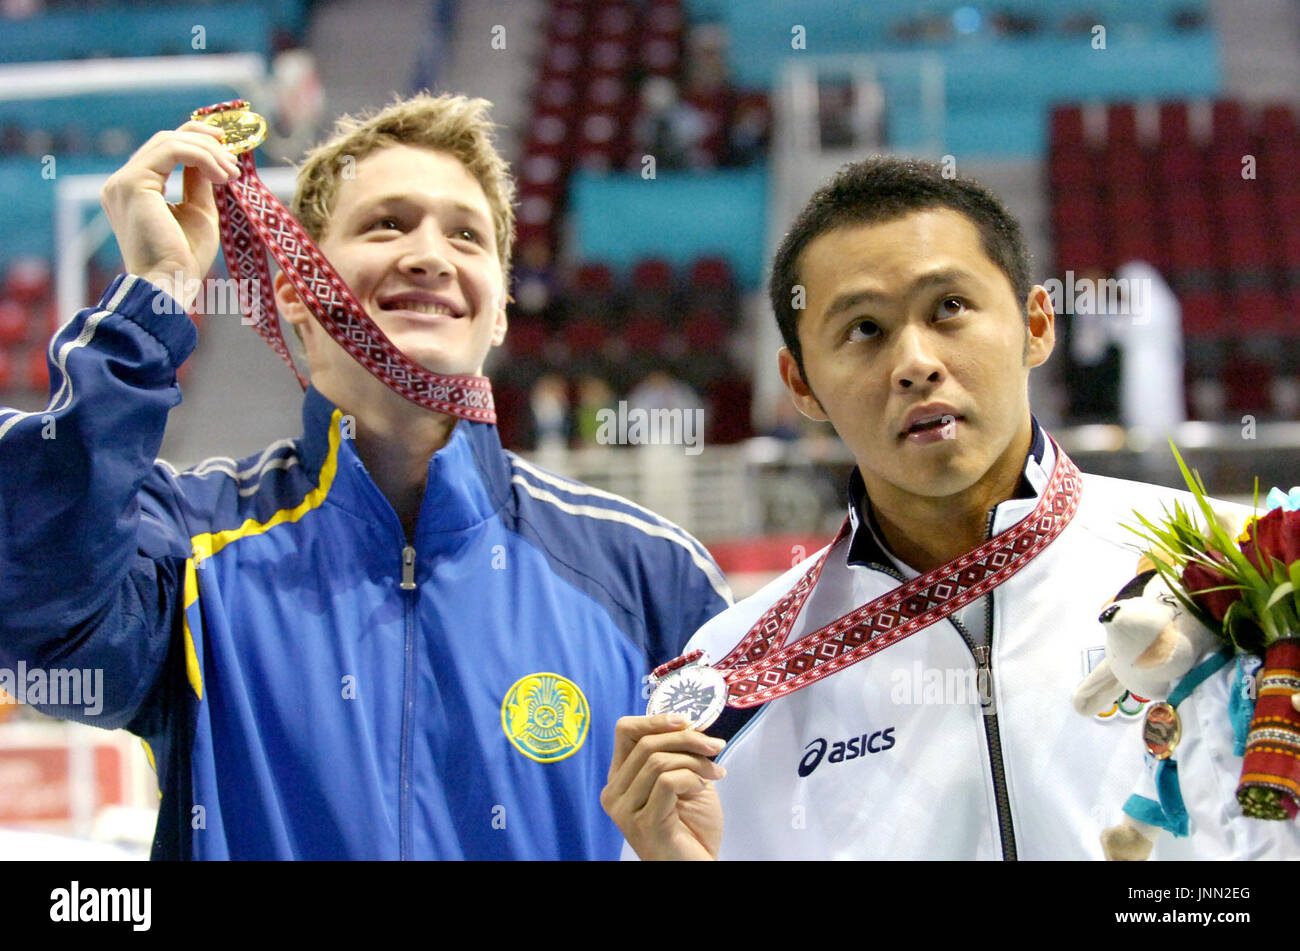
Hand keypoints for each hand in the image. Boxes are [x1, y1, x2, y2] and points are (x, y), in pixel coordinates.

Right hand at [99, 120, 241, 309]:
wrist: (170, 285)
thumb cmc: (184, 259)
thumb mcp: (198, 211)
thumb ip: (198, 181)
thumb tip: (210, 154)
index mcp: (135, 189)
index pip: (164, 149)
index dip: (197, 141)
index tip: (229, 152)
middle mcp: (122, 182)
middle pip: (166, 139)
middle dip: (207, 144)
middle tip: (234, 164)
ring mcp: (123, 181)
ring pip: (170, 141)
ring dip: (208, 152)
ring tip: (231, 174)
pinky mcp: (132, 183)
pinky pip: (172, 150)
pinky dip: (202, 157)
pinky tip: (221, 176)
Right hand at [601, 713, 725, 860]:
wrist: (696, 866)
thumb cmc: (692, 827)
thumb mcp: (684, 779)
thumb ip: (677, 753)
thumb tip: (687, 722)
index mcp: (619, 778)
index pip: (625, 732)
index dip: (655, 720)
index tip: (686, 721)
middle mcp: (614, 793)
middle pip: (645, 743)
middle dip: (687, 739)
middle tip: (715, 747)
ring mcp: (625, 810)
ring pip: (657, 762)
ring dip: (695, 761)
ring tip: (714, 774)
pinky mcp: (643, 824)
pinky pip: (668, 782)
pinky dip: (692, 779)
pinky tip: (703, 789)